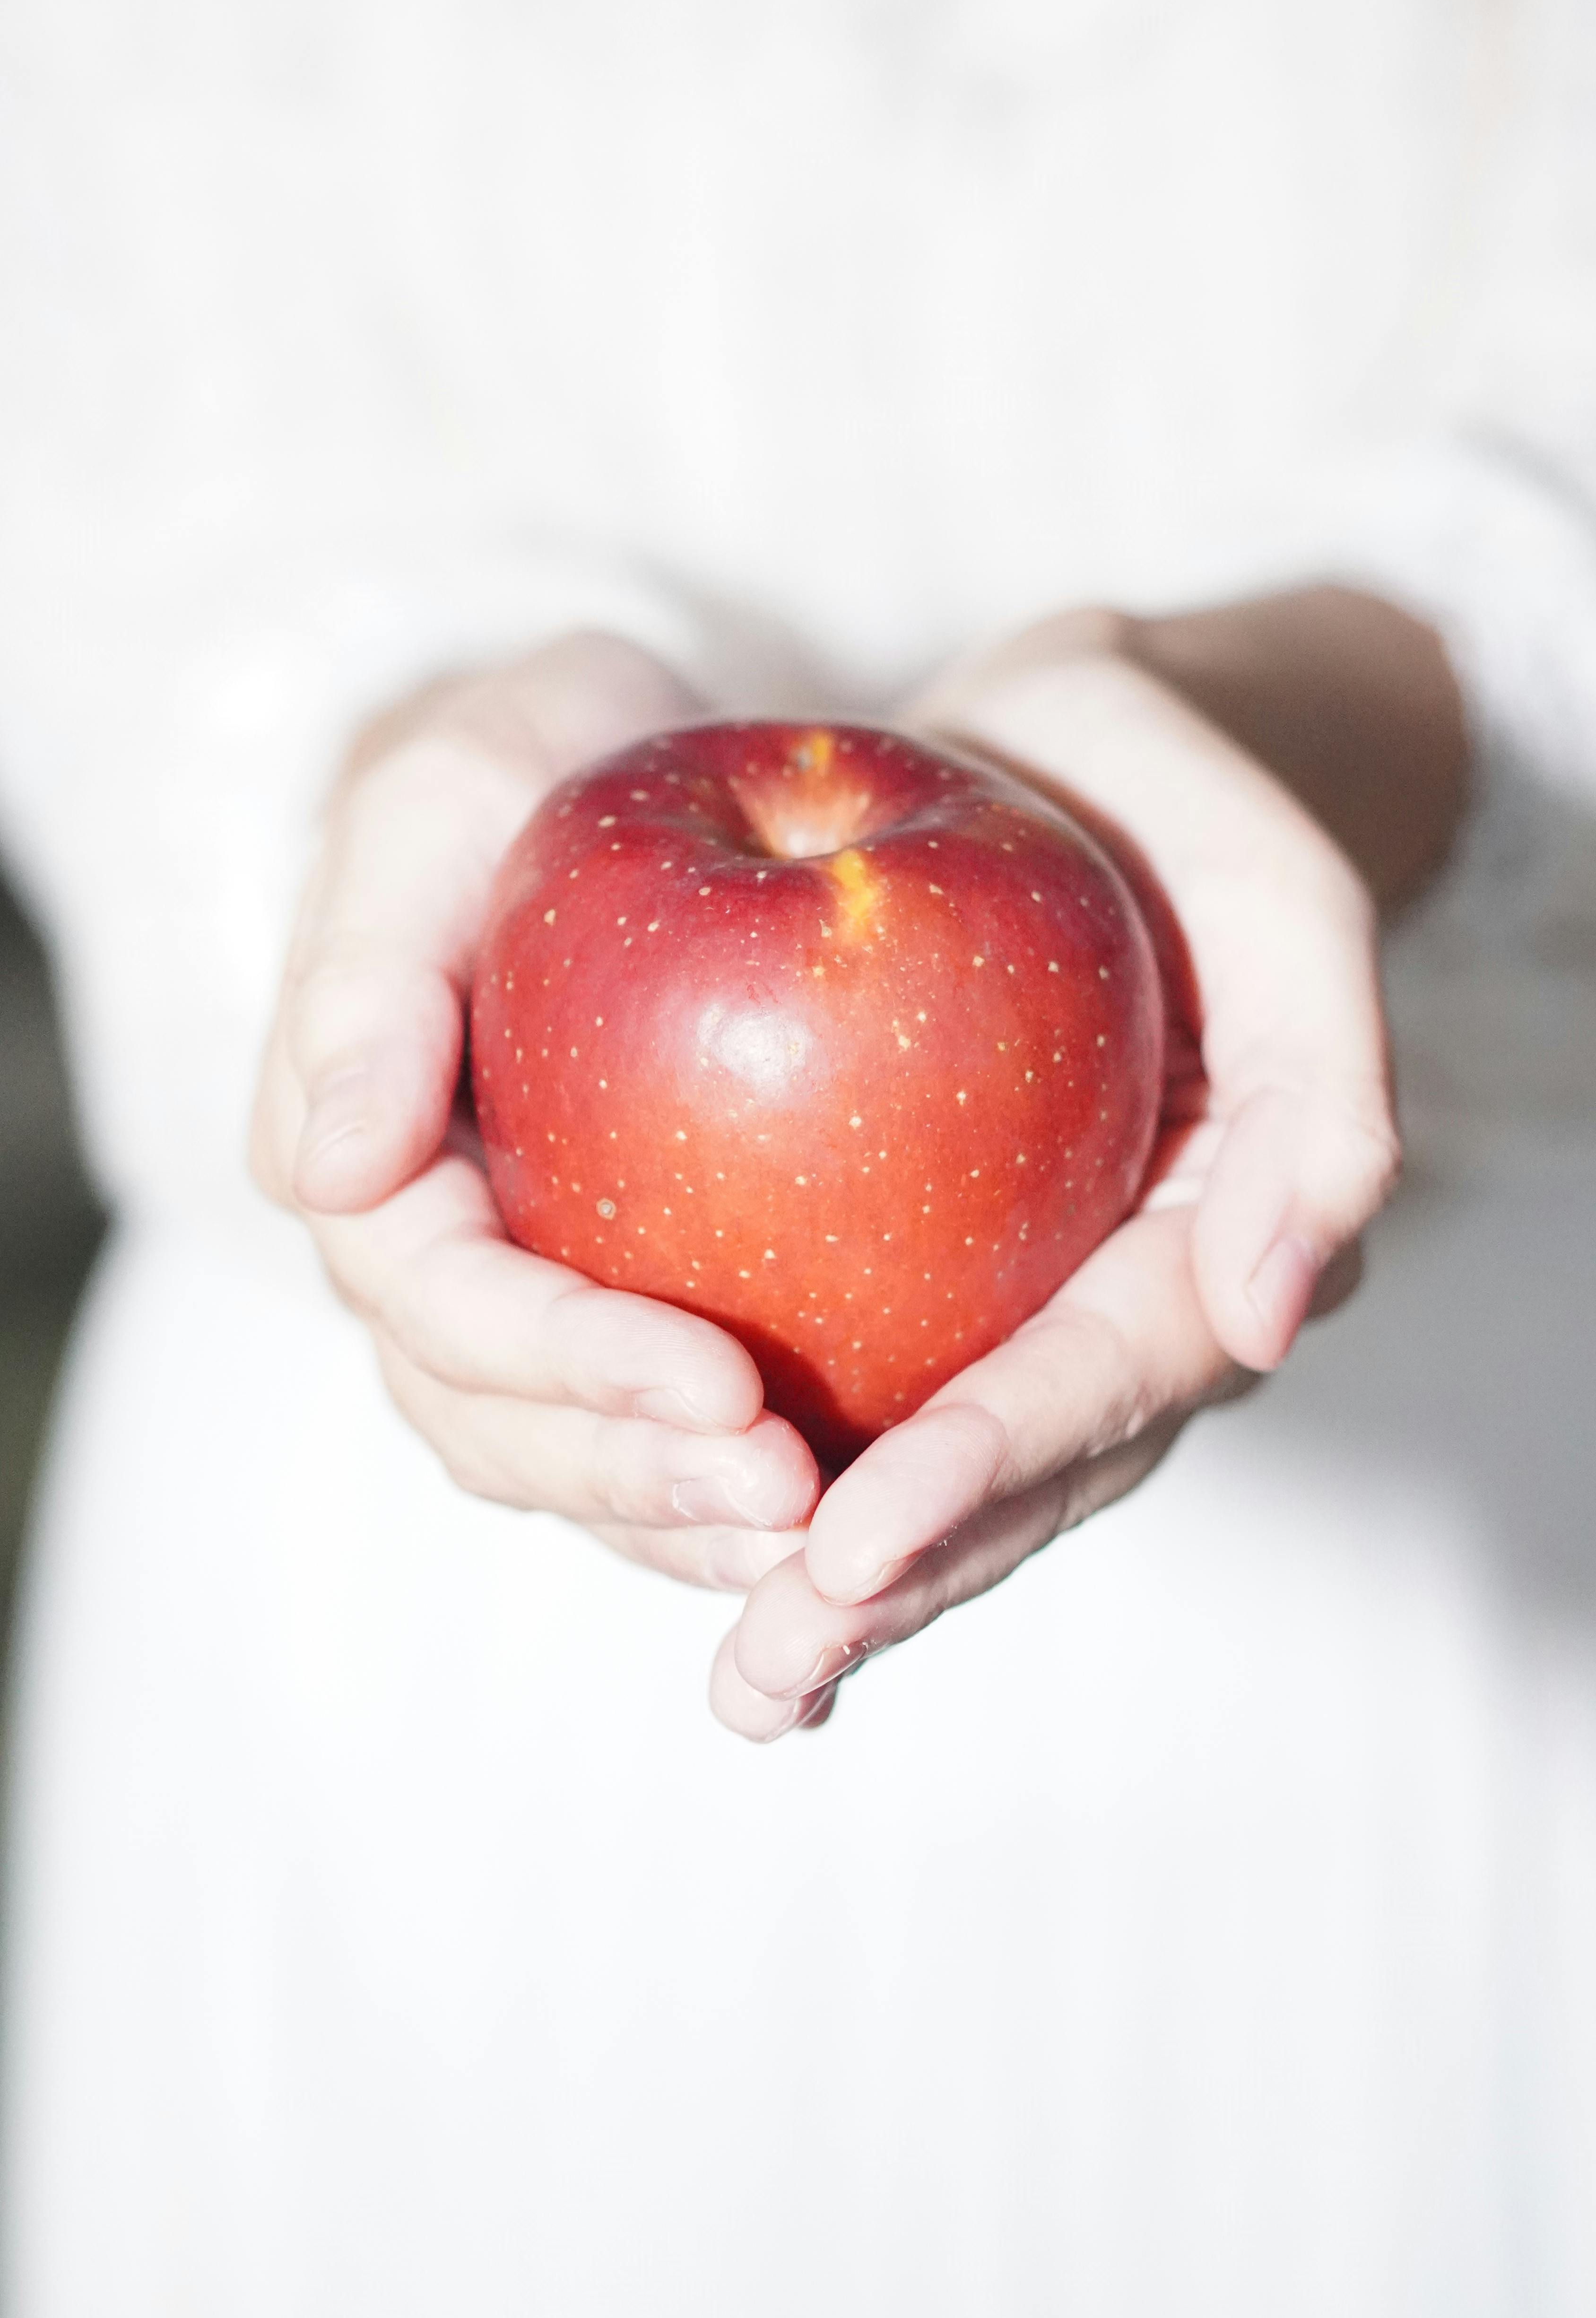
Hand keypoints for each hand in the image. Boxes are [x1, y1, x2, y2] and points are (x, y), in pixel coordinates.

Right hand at [251, 633, 819, 1589]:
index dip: (575, 1362)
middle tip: (796, 1500)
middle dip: (644, 1479)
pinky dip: (730, 1493)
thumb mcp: (442, 800)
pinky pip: (656, 1439)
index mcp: (358, 1163)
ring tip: (825, 1552)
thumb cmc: (522, 765)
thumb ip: (374, 969)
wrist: (601, 778)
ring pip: (574, 1468)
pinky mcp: (615, 1313)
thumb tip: (329, 1172)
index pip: (448, 1304)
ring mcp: (514, 1304)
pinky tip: (846, 1529)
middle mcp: (420, 1264)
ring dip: (687, 1523)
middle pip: (505, 1426)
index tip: (725, 1384)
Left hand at [712, 608, 1414, 1739]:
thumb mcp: (1274, 887)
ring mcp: (1038, 1311)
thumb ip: (1320, 1092)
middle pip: (1027, 1478)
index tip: (848, 1545)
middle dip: (899, 1582)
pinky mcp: (943, 1291)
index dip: (981, 1465)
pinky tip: (706, 1568)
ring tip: (744, 1687)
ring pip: (951, 1484)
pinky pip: (874, 1411)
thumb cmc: (1167, 796)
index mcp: (1228, 1231)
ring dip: (844, 1595)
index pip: (1101, 1373)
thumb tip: (1275, 1319)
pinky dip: (792, 1496)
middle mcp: (1139, 1303)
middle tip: (769, 1666)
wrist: (1066, 762)